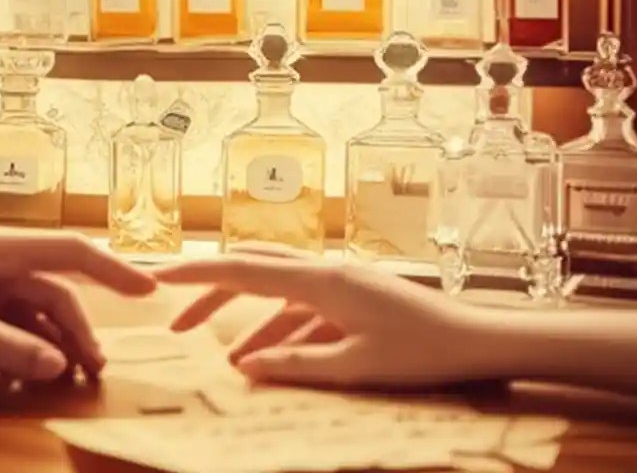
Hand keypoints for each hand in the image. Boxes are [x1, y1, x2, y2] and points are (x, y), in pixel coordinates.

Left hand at [0, 229, 156, 381]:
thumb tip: (59, 365)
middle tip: (99, 370)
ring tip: (75, 378)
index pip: (68, 253)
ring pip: (34, 319)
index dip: (113, 268)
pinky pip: (9, 336)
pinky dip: (26, 355)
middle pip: (55, 295)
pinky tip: (34, 377)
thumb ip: (1, 344)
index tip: (150, 290)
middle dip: (82, 328)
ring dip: (57, 344)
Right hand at [158, 247, 489, 388]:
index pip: (244, 270)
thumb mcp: (354, 367)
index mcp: (321, 281)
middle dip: (211, 294)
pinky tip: (264, 360)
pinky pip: (302, 310)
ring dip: (244, 322)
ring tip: (217, 358)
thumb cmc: (422, 352)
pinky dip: (278, 332)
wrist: (477, 340)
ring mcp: (339, 283)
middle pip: (253, 272)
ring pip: (275, 293)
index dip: (197, 273)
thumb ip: (295, 365)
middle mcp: (325, 272)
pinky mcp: (352, 298)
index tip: (159, 277)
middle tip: (175, 319)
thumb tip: (245, 367)